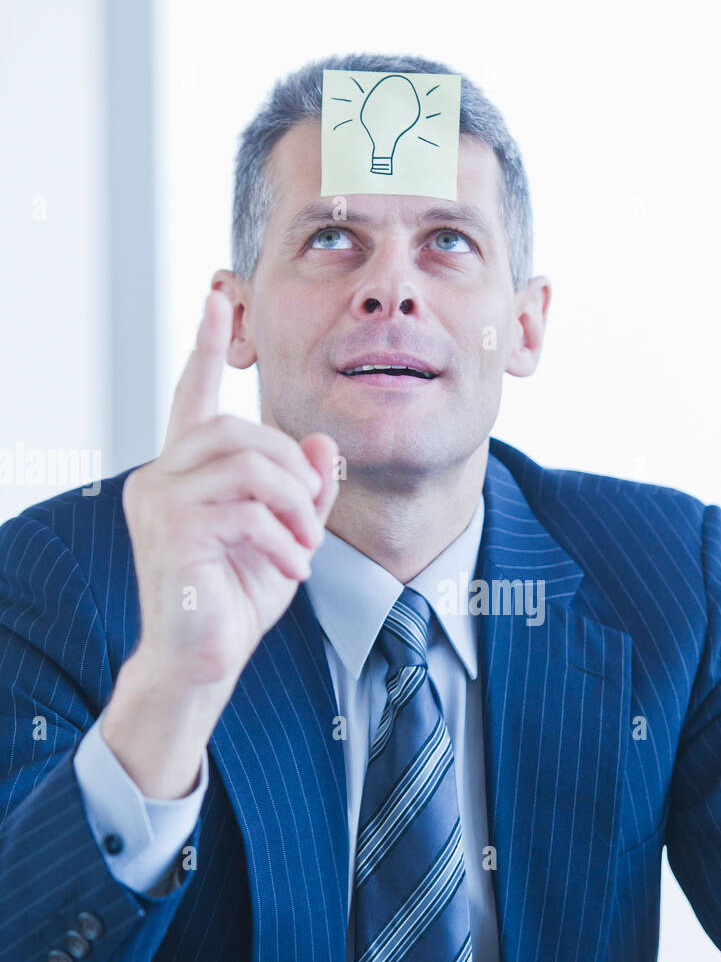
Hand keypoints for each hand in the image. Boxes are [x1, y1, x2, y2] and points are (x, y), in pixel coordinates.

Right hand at [121, 289, 339, 690]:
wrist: (202, 661)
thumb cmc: (236, 598)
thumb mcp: (286, 536)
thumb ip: (304, 491)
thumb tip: (321, 443)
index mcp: (184, 471)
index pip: (190, 396)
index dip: (204, 347)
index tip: (216, 300)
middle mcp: (160, 477)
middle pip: (235, 430)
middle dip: (289, 467)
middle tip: (312, 513)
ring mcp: (158, 503)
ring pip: (245, 465)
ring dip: (293, 505)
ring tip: (305, 546)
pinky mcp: (170, 534)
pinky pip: (245, 512)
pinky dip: (282, 540)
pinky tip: (293, 568)